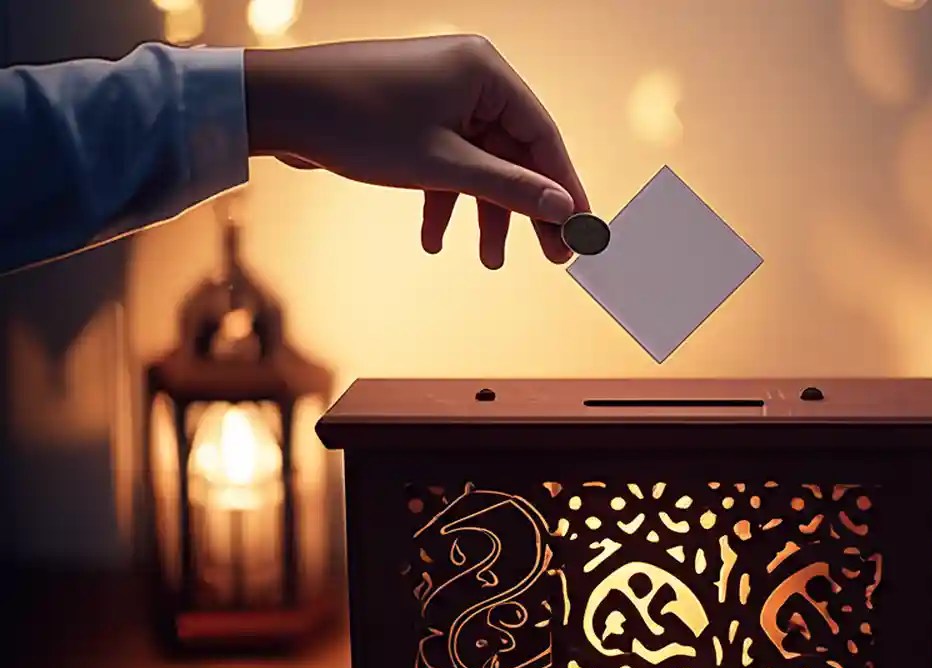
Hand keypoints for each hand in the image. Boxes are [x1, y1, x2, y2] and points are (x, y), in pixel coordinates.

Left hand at [243, 35, 588, 268]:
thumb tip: (563, 208)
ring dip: (483, 211)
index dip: (565, 188)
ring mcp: (440, 96)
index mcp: (485, 71)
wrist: (276, 105)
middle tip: (553, 256)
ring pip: (480, 162)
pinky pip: (447, 160)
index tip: (583, 231)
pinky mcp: (414, 116)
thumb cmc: (357, 122)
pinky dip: (444, 198)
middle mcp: (469, 77)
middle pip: (515, 152)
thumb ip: (509, 188)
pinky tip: (433, 238)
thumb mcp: (443, 165)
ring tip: (488, 260)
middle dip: (527, 208)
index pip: (544, 135)